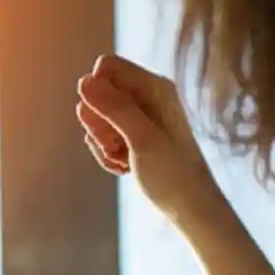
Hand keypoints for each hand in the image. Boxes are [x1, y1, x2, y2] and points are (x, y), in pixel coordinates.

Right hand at [76, 55, 229, 226]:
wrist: (190, 207)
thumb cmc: (173, 174)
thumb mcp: (141, 139)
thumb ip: (114, 108)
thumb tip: (84, 81)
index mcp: (154, 87)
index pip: (106, 67)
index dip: (96, 94)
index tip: (110, 123)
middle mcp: (146, 97)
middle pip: (97, 94)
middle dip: (98, 124)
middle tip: (119, 147)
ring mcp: (139, 117)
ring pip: (97, 118)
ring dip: (102, 143)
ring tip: (125, 160)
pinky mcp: (133, 136)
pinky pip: (104, 137)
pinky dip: (108, 155)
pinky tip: (125, 167)